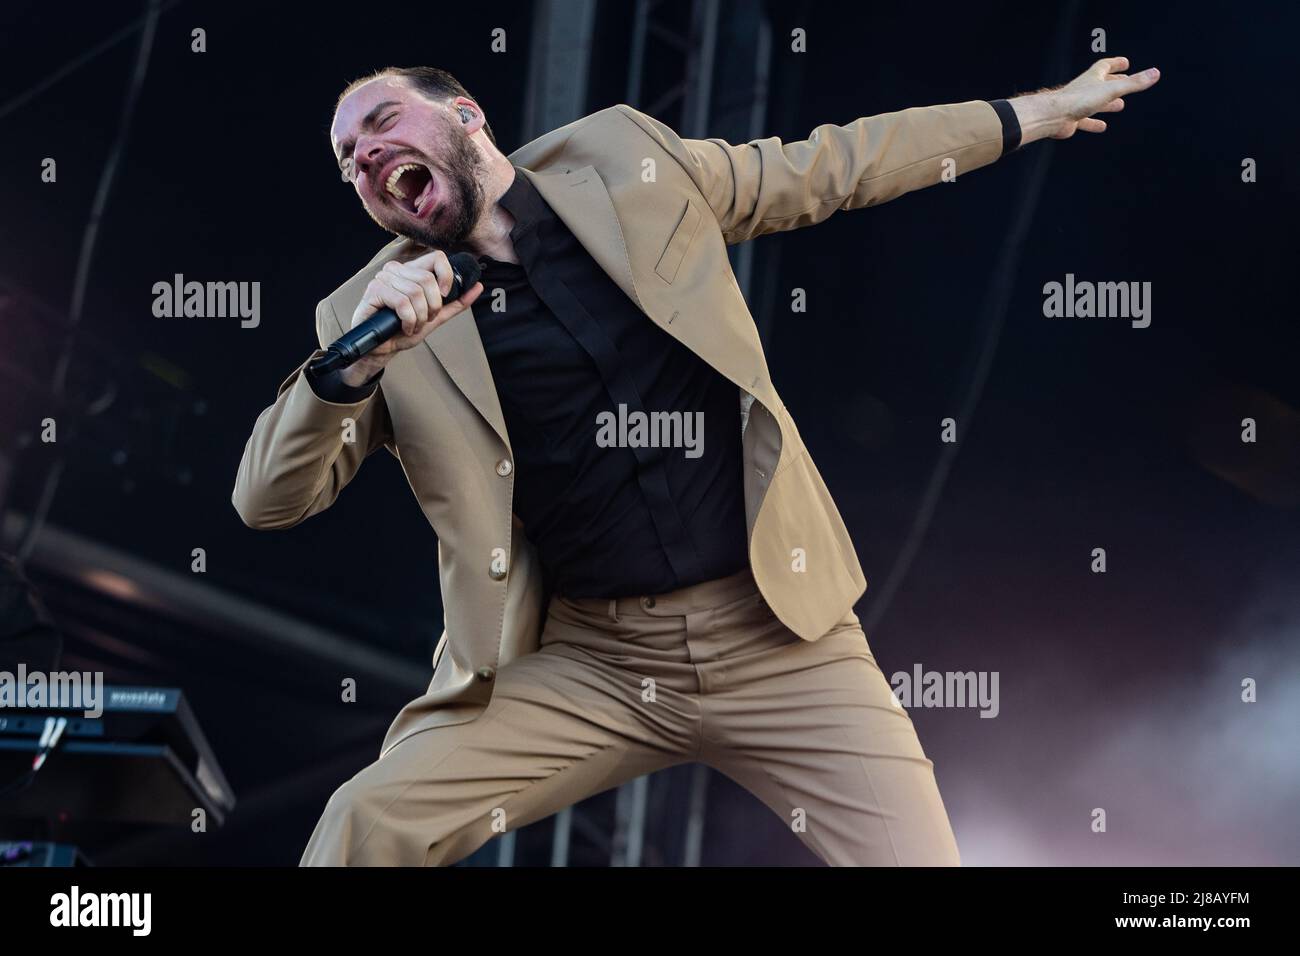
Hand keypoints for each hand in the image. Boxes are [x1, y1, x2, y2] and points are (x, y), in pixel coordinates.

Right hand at [341, 249, 483, 384]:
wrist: (381, 348)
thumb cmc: (402, 330)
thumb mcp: (435, 317)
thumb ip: (456, 302)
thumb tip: (478, 286)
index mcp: (411, 271)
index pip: (437, 257)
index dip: (446, 277)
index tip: (445, 295)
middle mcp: (396, 270)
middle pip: (428, 279)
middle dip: (433, 306)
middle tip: (425, 319)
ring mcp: (384, 278)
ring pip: (416, 292)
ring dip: (420, 317)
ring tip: (414, 326)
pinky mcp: (374, 290)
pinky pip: (402, 302)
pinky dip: (408, 321)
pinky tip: (404, 328)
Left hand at [1011, 56, 1159, 144]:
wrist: (1051, 117)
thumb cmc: (1079, 100)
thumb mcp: (1111, 90)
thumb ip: (1134, 83)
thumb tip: (1156, 73)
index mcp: (1092, 78)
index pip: (1105, 66)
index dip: (1116, 64)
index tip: (1126, 63)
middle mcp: (1084, 89)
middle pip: (1101, 83)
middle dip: (1115, 83)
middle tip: (1127, 84)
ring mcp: (1076, 105)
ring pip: (1094, 102)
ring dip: (1107, 103)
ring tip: (1120, 106)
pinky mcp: (1071, 120)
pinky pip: (1085, 121)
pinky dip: (1094, 123)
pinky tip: (1102, 127)